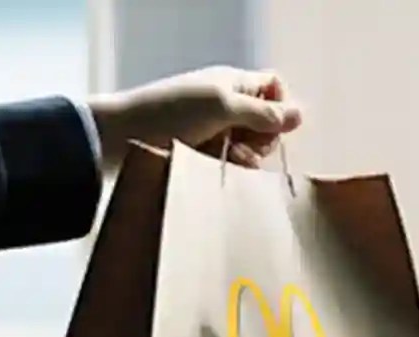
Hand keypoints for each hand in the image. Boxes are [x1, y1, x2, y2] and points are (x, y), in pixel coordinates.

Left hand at [88, 66, 302, 169]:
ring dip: (246, 158)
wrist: (119, 139)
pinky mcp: (201, 157)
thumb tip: (299, 115)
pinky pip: (229, 165)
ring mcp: (213, 132)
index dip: (280, 106)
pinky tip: (220, 173)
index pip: (273, 88)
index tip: (273, 125)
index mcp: (232, 82)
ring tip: (228, 162)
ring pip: (250, 148)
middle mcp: (225, 105)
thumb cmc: (170, 114)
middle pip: (265, 122)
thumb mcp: (221, 106)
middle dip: (263, 138)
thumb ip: (262, 113)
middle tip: (245, 146)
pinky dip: (229, 169)